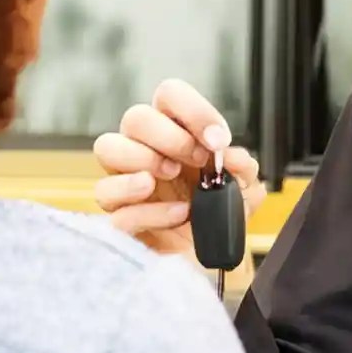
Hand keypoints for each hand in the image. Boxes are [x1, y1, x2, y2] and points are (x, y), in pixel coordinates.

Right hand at [92, 79, 266, 258]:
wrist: (212, 257)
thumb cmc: (219, 213)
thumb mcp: (244, 189)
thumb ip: (243, 168)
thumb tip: (232, 157)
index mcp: (176, 133)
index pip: (169, 95)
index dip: (193, 110)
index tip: (217, 138)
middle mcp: (145, 150)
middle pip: (135, 116)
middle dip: (169, 136)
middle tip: (197, 159)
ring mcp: (126, 181)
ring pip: (107, 147)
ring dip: (142, 159)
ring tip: (172, 176)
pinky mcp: (118, 216)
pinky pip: (115, 204)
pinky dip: (150, 209)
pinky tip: (178, 214)